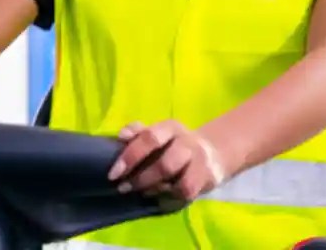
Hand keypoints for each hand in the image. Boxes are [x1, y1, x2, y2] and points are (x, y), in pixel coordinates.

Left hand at [107, 120, 226, 201]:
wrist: (212, 152)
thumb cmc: (173, 144)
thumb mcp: (157, 133)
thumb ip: (138, 132)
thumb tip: (121, 137)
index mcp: (170, 128)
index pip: (150, 138)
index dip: (130, 156)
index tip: (113, 174)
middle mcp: (187, 142)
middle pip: (165, 164)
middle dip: (141, 179)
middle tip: (124, 188)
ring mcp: (200, 161)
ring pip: (178, 182)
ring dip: (157, 190)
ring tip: (143, 192)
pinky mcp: (207, 178)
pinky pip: (187, 193)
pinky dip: (171, 198)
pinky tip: (160, 198)